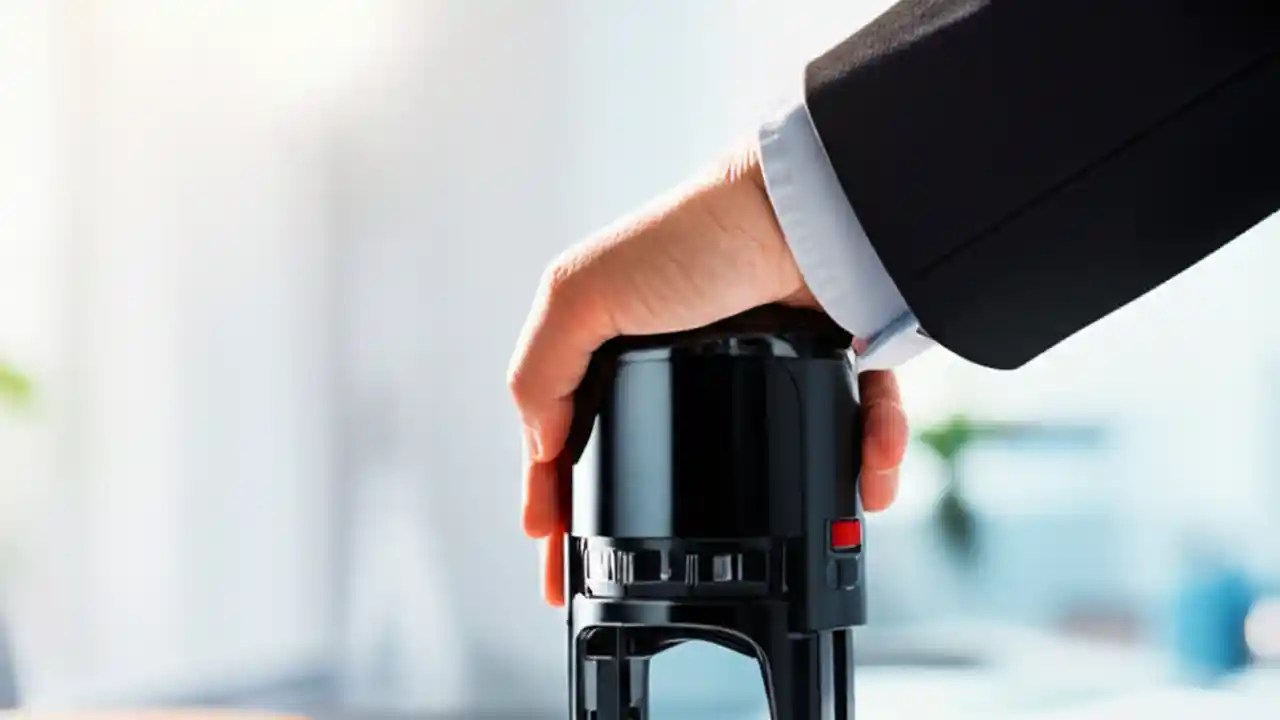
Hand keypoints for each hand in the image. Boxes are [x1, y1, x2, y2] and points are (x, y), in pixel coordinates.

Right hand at [508, 144, 908, 605]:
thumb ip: (542, 369)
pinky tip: (864, 481)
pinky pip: (848, 425)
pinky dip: (863, 456)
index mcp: (621, 345)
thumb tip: (540, 450)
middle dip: (662, 529)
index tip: (558, 562)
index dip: (558, 501)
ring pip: (766, 458)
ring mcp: (761, 364)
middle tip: (646, 584)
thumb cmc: (692, 238)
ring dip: (782, 501)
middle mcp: (689, 358)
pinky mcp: (827, 361)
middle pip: (669, 466)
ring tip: (795, 535)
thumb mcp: (581, 294)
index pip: (575, 438)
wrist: (803, 210)